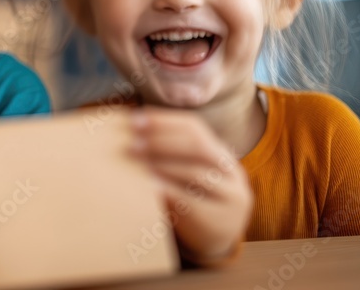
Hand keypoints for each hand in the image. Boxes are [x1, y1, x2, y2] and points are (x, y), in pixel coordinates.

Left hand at [130, 108, 251, 264]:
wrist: (217, 240)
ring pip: (196, 172)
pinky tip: (148, 185)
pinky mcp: (219, 219)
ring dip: (162, 163)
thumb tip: (129, 128)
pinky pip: (192, 201)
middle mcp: (230, 170)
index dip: (164, 121)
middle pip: (197, 146)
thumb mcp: (188, 173)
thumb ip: (170, 154)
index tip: (135, 119)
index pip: (194, 127)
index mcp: (219, 152)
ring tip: (135, 160)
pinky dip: (168, 190)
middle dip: (161, 141)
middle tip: (131, 144)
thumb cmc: (193, 199)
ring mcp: (230, 195)